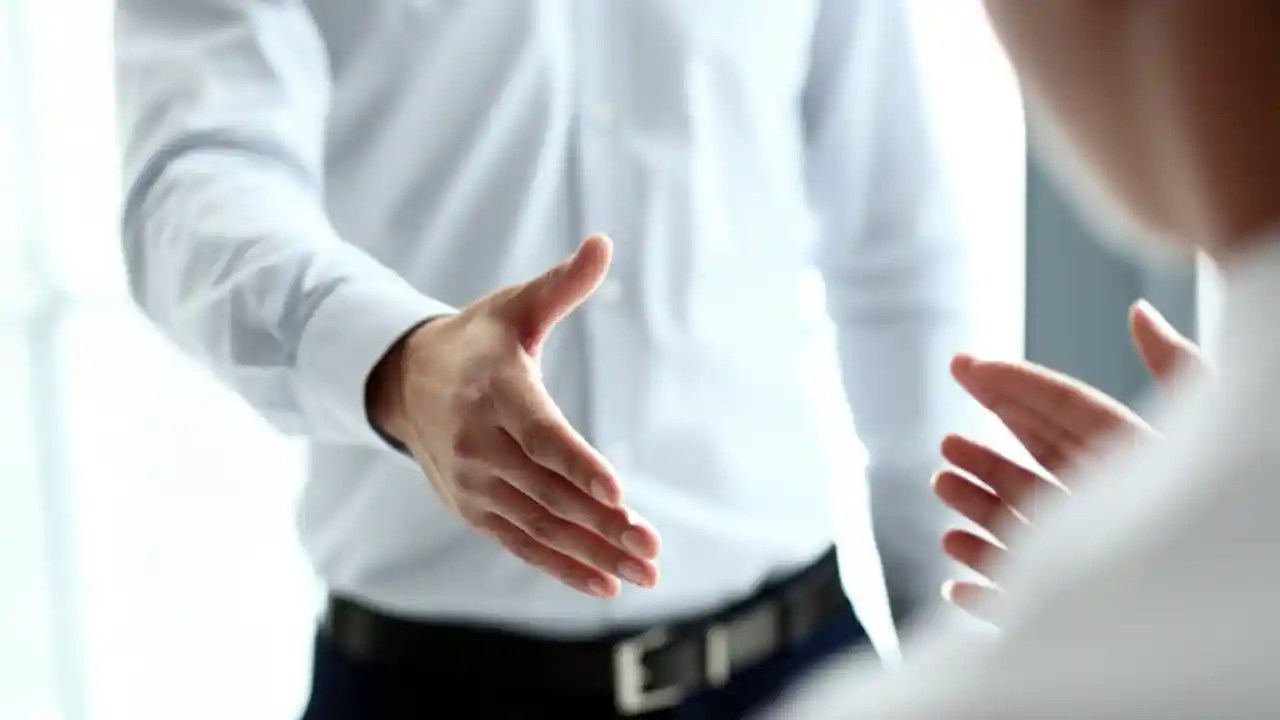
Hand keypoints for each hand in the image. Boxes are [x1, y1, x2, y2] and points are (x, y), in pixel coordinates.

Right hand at [367, 235, 660, 597]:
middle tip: (653, 546)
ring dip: (593, 554)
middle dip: (604, 525)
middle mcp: (480, 445)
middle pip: (549, 492)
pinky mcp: (474, 509)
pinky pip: (521, 545)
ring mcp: (475, 484)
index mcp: (496, 393)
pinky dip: (562, 568)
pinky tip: (604, 585)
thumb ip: (562, 284)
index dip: (580, 466)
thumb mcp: (514, 307)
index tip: (618, 494)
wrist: (406, 381)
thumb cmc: (477, 340)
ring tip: (646, 573)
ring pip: (540, 526)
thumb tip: (602, 243)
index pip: (543, 436)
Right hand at [933, 299, 1203, 619]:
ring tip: (943, 484)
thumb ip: (1176, 367)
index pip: (1063, 409)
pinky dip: (982, 583)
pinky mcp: (1074, 608)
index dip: (1013, 383)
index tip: (965, 364)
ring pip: (1021, 524)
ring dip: (976, 507)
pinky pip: (1020, 595)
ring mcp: (1091, 553)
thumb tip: (1141, 312)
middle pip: (1035, 466)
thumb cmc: (1227, 509)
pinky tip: (954, 573)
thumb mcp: (1208, 423)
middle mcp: (1109, 500)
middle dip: (985, 452)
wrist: (1226, 606)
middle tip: (947, 438)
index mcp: (1134, 451)